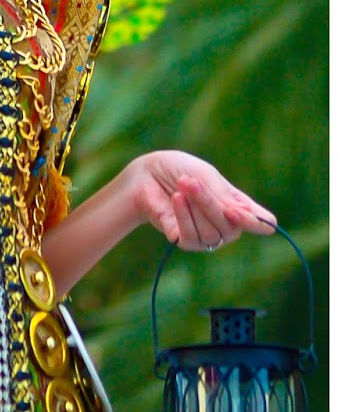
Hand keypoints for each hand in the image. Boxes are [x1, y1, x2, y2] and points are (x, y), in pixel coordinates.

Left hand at [130, 150, 276, 251]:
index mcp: (238, 205)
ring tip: (182, 186)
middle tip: (192, 182)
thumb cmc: (180, 170)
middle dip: (210, 203)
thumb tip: (248, 219)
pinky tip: (176, 199)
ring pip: (213, 233)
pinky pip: (192, 237)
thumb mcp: (205, 176)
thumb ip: (225, 198)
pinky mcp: (186, 242)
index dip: (256, 223)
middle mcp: (226, 224)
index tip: (235, 209)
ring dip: (195, 207)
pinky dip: (183, 216)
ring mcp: (208, 235)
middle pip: (233, 226)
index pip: (263, 223)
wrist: (147, 173)